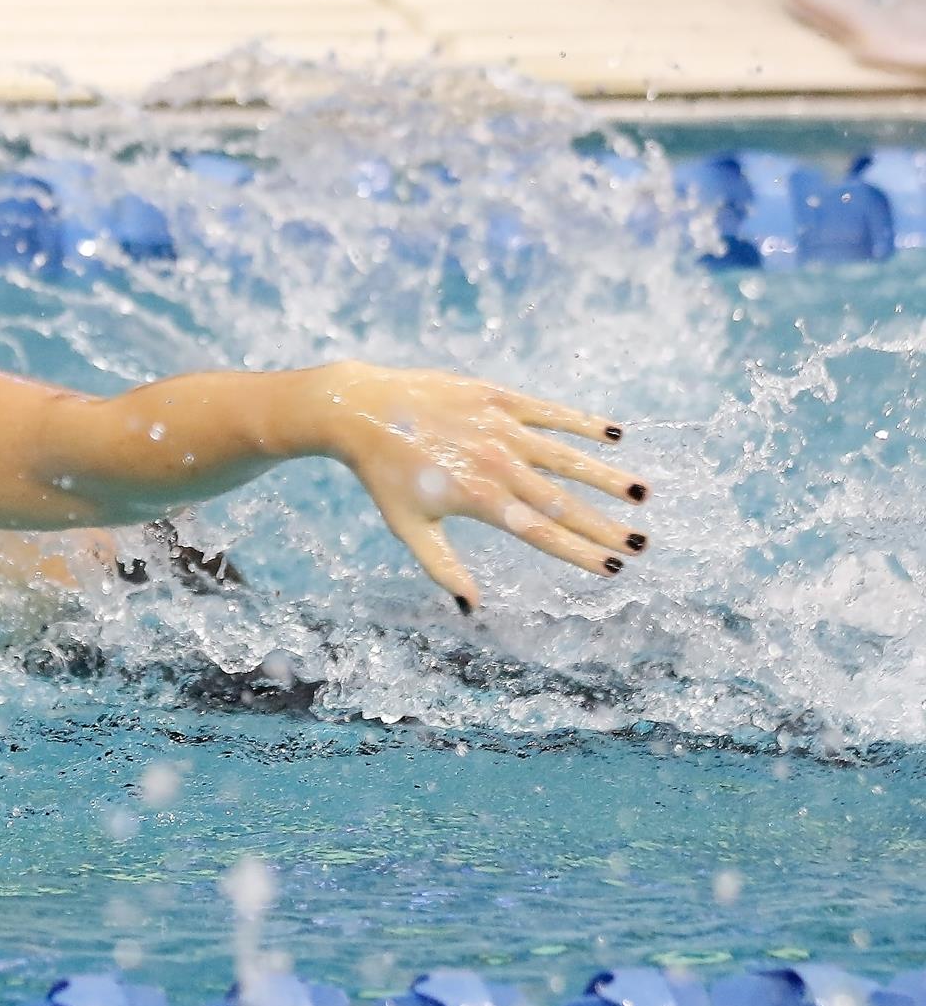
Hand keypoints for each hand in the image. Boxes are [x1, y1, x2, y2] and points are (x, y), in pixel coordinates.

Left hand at [315, 361, 649, 611]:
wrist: (361, 409)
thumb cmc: (384, 475)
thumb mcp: (408, 527)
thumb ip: (442, 568)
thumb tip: (471, 609)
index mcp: (478, 499)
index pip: (541, 533)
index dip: (580, 552)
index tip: (614, 566)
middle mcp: (495, 464)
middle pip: (562, 500)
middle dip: (605, 524)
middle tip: (644, 543)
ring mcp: (499, 427)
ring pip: (565, 455)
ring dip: (606, 475)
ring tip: (641, 492)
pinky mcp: (496, 397)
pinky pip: (549, 412)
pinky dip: (582, 423)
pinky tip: (615, 436)